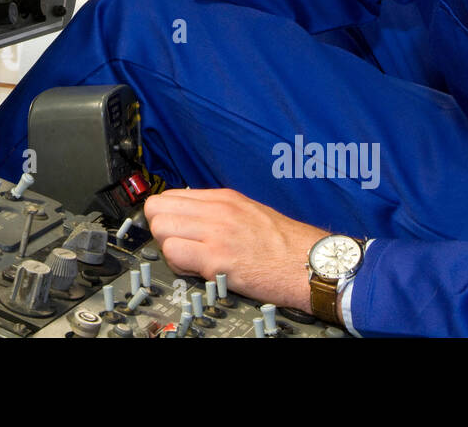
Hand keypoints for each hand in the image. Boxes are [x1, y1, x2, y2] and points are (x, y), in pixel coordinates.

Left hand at [144, 188, 328, 313]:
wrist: (310, 264)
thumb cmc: (285, 245)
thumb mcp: (248, 212)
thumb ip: (217, 211)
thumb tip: (189, 216)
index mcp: (223, 198)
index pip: (169, 196)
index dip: (167, 217)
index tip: (174, 230)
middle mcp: (216, 211)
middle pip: (157, 209)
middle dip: (161, 230)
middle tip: (179, 245)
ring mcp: (216, 233)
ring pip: (160, 229)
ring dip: (169, 248)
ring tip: (189, 260)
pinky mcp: (217, 258)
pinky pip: (174, 253)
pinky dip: (178, 265)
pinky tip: (197, 271)